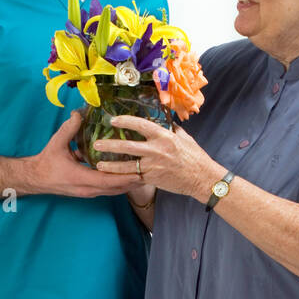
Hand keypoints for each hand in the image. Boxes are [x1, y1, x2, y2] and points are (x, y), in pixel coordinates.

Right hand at [26, 111, 143, 197]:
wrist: (35, 178)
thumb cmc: (46, 162)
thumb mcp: (57, 143)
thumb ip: (69, 128)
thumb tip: (79, 113)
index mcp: (81, 178)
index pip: (108, 181)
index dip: (125, 178)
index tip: (139, 173)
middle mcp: (87, 189)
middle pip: (116, 189)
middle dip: (132, 182)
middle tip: (148, 174)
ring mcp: (88, 193)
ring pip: (113, 192)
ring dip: (127, 185)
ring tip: (142, 176)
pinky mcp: (88, 192)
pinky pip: (107, 190)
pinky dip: (118, 185)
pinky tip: (126, 176)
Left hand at [94, 115, 220, 200]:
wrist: (202, 178)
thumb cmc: (195, 157)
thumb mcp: (184, 138)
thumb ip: (171, 130)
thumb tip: (164, 122)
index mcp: (164, 136)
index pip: (140, 125)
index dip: (125, 121)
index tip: (113, 120)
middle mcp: (156, 150)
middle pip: (128, 145)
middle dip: (110, 144)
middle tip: (96, 143)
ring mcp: (153, 166)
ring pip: (127, 165)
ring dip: (110, 164)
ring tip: (98, 163)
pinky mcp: (153, 178)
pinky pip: (134, 177)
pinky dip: (122, 177)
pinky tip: (112, 177)